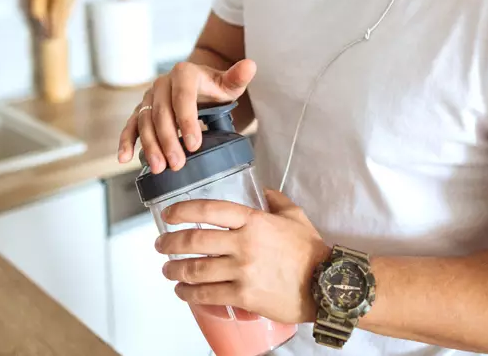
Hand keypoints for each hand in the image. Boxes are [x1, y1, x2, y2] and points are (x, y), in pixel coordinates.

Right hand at [118, 59, 255, 172]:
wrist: (199, 87)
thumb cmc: (215, 88)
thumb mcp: (229, 84)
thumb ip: (238, 77)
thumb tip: (250, 65)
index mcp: (184, 73)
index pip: (183, 97)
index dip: (187, 121)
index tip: (195, 144)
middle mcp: (163, 83)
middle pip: (162, 113)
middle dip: (169, 140)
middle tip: (178, 164)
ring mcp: (150, 97)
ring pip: (145, 121)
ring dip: (150, 145)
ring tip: (159, 168)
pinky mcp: (141, 110)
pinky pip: (131, 125)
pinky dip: (126, 141)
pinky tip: (124, 158)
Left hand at [156, 190, 330, 324]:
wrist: (326, 285)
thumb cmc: (311, 252)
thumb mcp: (295, 216)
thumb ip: (276, 200)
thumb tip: (263, 190)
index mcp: (254, 221)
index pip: (209, 210)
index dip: (183, 210)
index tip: (169, 215)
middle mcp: (244, 244)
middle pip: (194, 240)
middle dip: (170, 243)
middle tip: (161, 245)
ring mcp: (242, 271)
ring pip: (195, 269)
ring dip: (174, 269)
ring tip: (167, 269)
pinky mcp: (243, 296)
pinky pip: (206, 295)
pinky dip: (188, 293)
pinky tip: (182, 290)